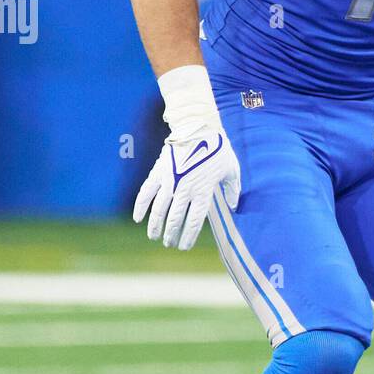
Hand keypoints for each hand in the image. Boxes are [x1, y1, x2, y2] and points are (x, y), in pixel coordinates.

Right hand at [133, 125, 240, 250]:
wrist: (198, 127)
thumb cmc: (218, 149)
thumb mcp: (232, 170)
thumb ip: (233, 190)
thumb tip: (235, 206)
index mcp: (203, 192)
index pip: (193, 222)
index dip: (187, 237)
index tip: (184, 246)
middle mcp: (184, 190)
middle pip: (174, 220)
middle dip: (170, 235)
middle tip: (169, 243)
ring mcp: (170, 181)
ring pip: (159, 210)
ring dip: (155, 226)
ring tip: (154, 236)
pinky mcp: (158, 172)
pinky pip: (146, 192)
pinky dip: (141, 206)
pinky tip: (138, 218)